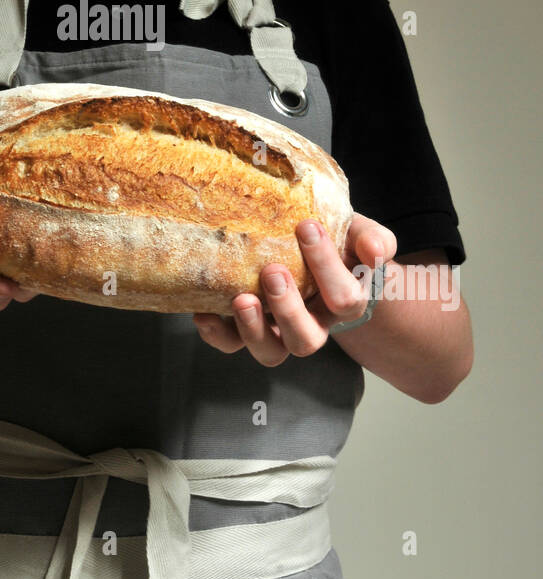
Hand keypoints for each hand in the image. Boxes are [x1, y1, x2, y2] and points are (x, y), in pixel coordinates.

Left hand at [192, 213, 397, 364]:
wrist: (310, 251)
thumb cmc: (337, 243)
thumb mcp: (358, 235)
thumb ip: (373, 239)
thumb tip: (374, 251)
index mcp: (344, 302)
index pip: (344, 298)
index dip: (326, 266)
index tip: (306, 226)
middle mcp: (313, 324)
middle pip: (306, 340)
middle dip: (288, 309)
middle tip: (273, 271)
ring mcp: (277, 331)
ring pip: (270, 352)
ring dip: (253, 330)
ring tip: (241, 298)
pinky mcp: (246, 328)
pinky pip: (231, 344)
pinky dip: (216, 333)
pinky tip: (204, 312)